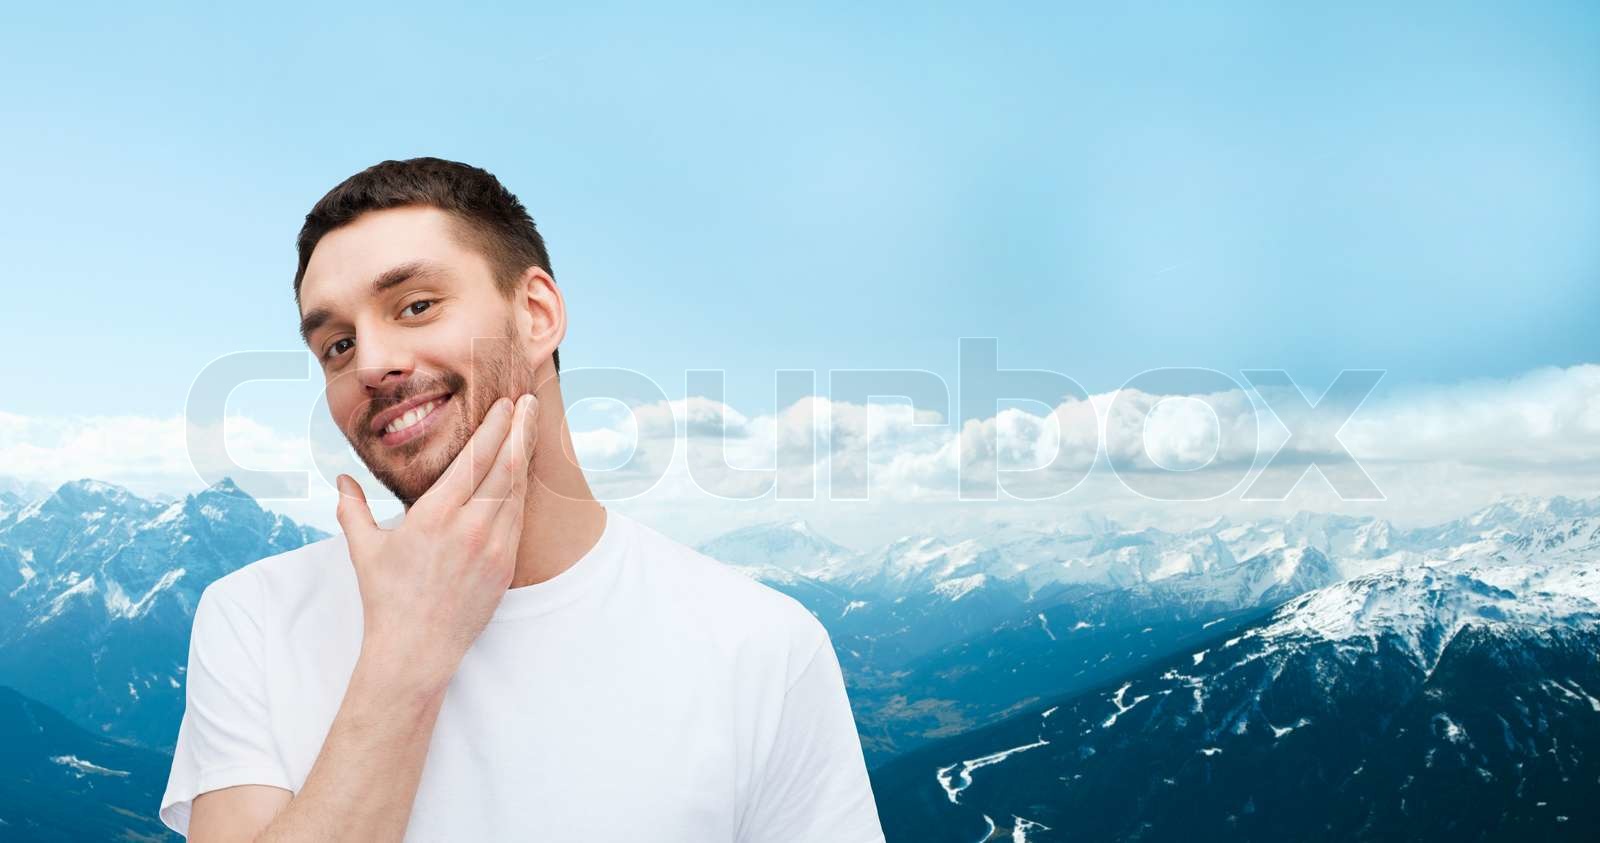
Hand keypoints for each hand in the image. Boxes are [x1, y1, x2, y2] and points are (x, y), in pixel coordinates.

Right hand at [334, 393, 539, 691]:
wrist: (416, 650)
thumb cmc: (387, 599)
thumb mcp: (365, 550)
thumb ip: (352, 509)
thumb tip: (342, 480)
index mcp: (435, 515)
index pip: (475, 458)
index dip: (494, 426)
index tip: (504, 403)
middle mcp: (470, 526)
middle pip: (506, 465)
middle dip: (519, 428)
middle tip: (528, 401)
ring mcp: (494, 547)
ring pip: (518, 489)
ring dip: (526, 454)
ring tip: (531, 426)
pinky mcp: (506, 565)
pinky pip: (520, 517)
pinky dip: (523, 489)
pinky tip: (525, 471)